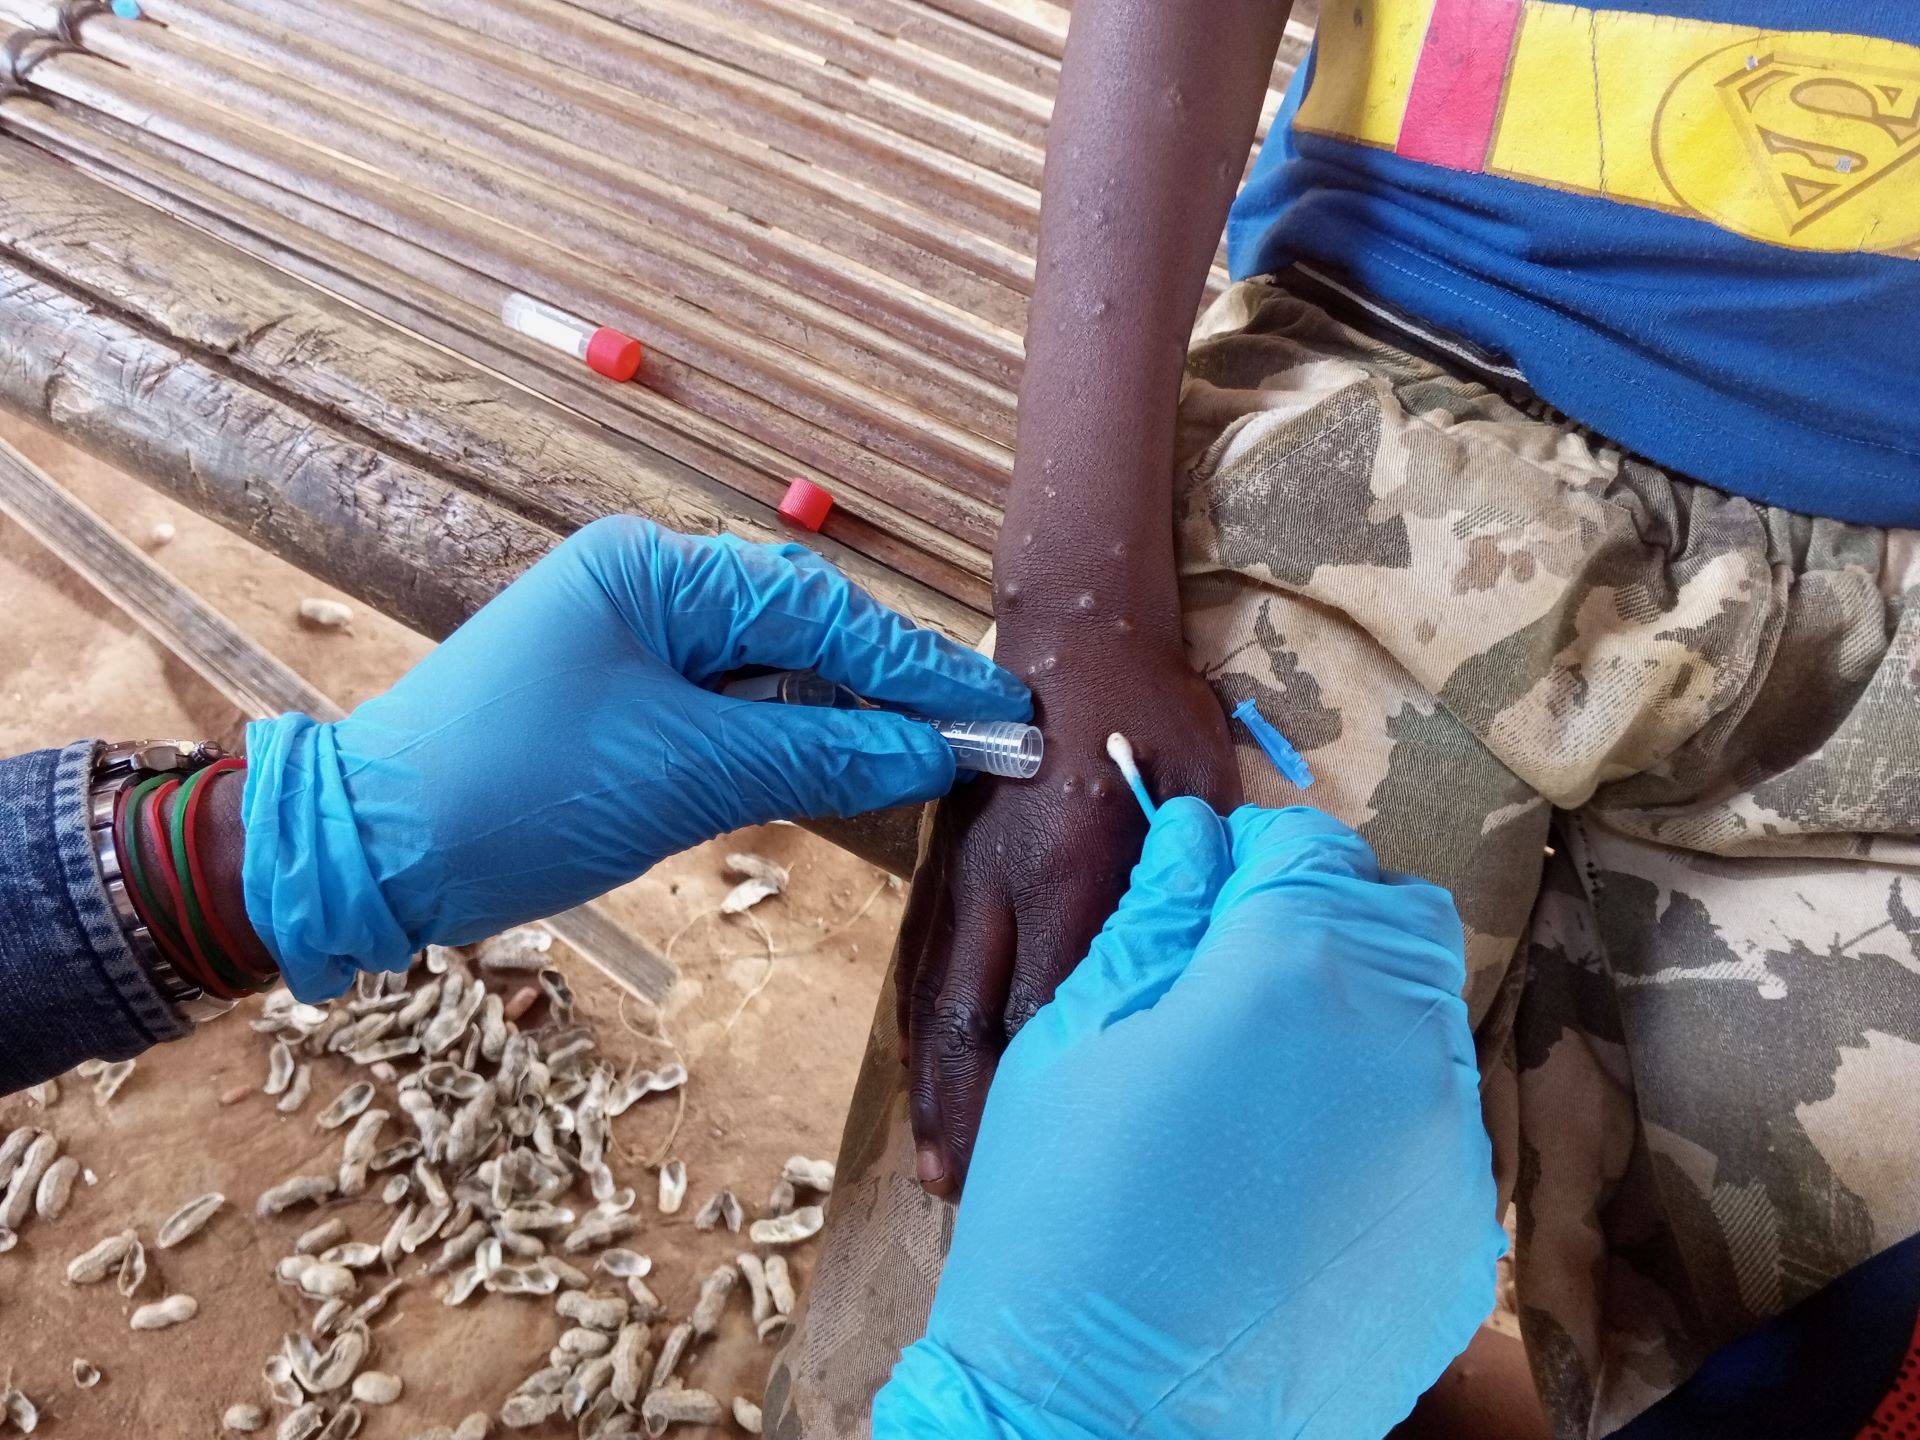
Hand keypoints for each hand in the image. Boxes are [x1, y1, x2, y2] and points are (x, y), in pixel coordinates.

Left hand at [241, 518, 1029, 1000]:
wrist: (368, 852)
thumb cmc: (515, 790)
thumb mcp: (685, 773)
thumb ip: (819, 753)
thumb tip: (932, 756)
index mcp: (656, 571)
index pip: (821, 610)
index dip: (918, 666)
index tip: (1000, 710)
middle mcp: (645, 588)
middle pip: (802, 631)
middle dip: (889, 689)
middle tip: (978, 743)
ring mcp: (627, 645)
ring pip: (767, 675)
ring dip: (839, 718)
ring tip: (923, 764)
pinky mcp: (615, 703)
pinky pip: (724, 711)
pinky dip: (783, 742)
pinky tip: (835, 771)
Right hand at [874, 801, 1505, 1439]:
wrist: (1102, 1427)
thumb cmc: (1061, 1221)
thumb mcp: (1072, 1041)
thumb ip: (1154, 920)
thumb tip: (1196, 840)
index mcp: (1291, 974)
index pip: (1313, 849)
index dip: (1254, 856)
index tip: (1209, 892)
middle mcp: (1400, 1044)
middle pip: (1398, 919)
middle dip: (1326, 918)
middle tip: (1238, 977)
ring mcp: (1447, 1150)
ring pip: (1427, 1022)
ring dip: (1357, 1018)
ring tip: (1257, 1088)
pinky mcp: (1458, 1240)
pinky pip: (1436, 1133)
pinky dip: (1379, 1120)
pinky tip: (1289, 1179)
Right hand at [900, 631, 1238, 1195]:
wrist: (1064, 630)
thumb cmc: (1148, 706)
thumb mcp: (1200, 777)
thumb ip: (1202, 871)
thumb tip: (1218, 965)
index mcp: (1073, 861)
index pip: (1055, 997)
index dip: (1047, 1090)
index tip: (1057, 1160)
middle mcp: (1001, 879)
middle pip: (972, 1018)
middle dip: (971, 1114)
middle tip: (975, 1200)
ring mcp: (960, 872)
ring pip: (932, 997)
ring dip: (933, 1088)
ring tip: (938, 1167)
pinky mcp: (942, 864)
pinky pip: (921, 960)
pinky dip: (917, 1032)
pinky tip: (923, 1077)